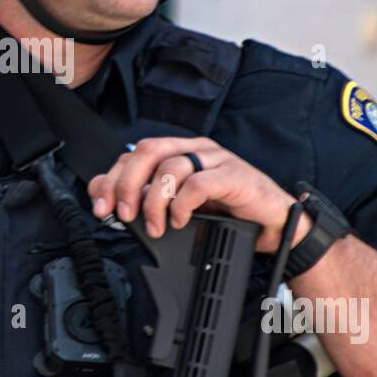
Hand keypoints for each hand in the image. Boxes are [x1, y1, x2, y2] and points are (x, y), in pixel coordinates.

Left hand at [87, 136, 311, 252]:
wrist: (274, 225)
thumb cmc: (228, 213)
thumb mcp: (179, 207)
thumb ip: (145, 198)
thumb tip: (105, 197)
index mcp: (179, 152)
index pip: (133, 153)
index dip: (113, 179)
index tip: (102, 208)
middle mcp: (195, 149)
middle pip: (147, 150)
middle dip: (128, 184)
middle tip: (124, 214)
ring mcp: (216, 159)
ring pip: (170, 166)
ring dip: (154, 202)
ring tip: (157, 227)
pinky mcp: (234, 176)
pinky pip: (198, 182)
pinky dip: (182, 205)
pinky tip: (181, 221)